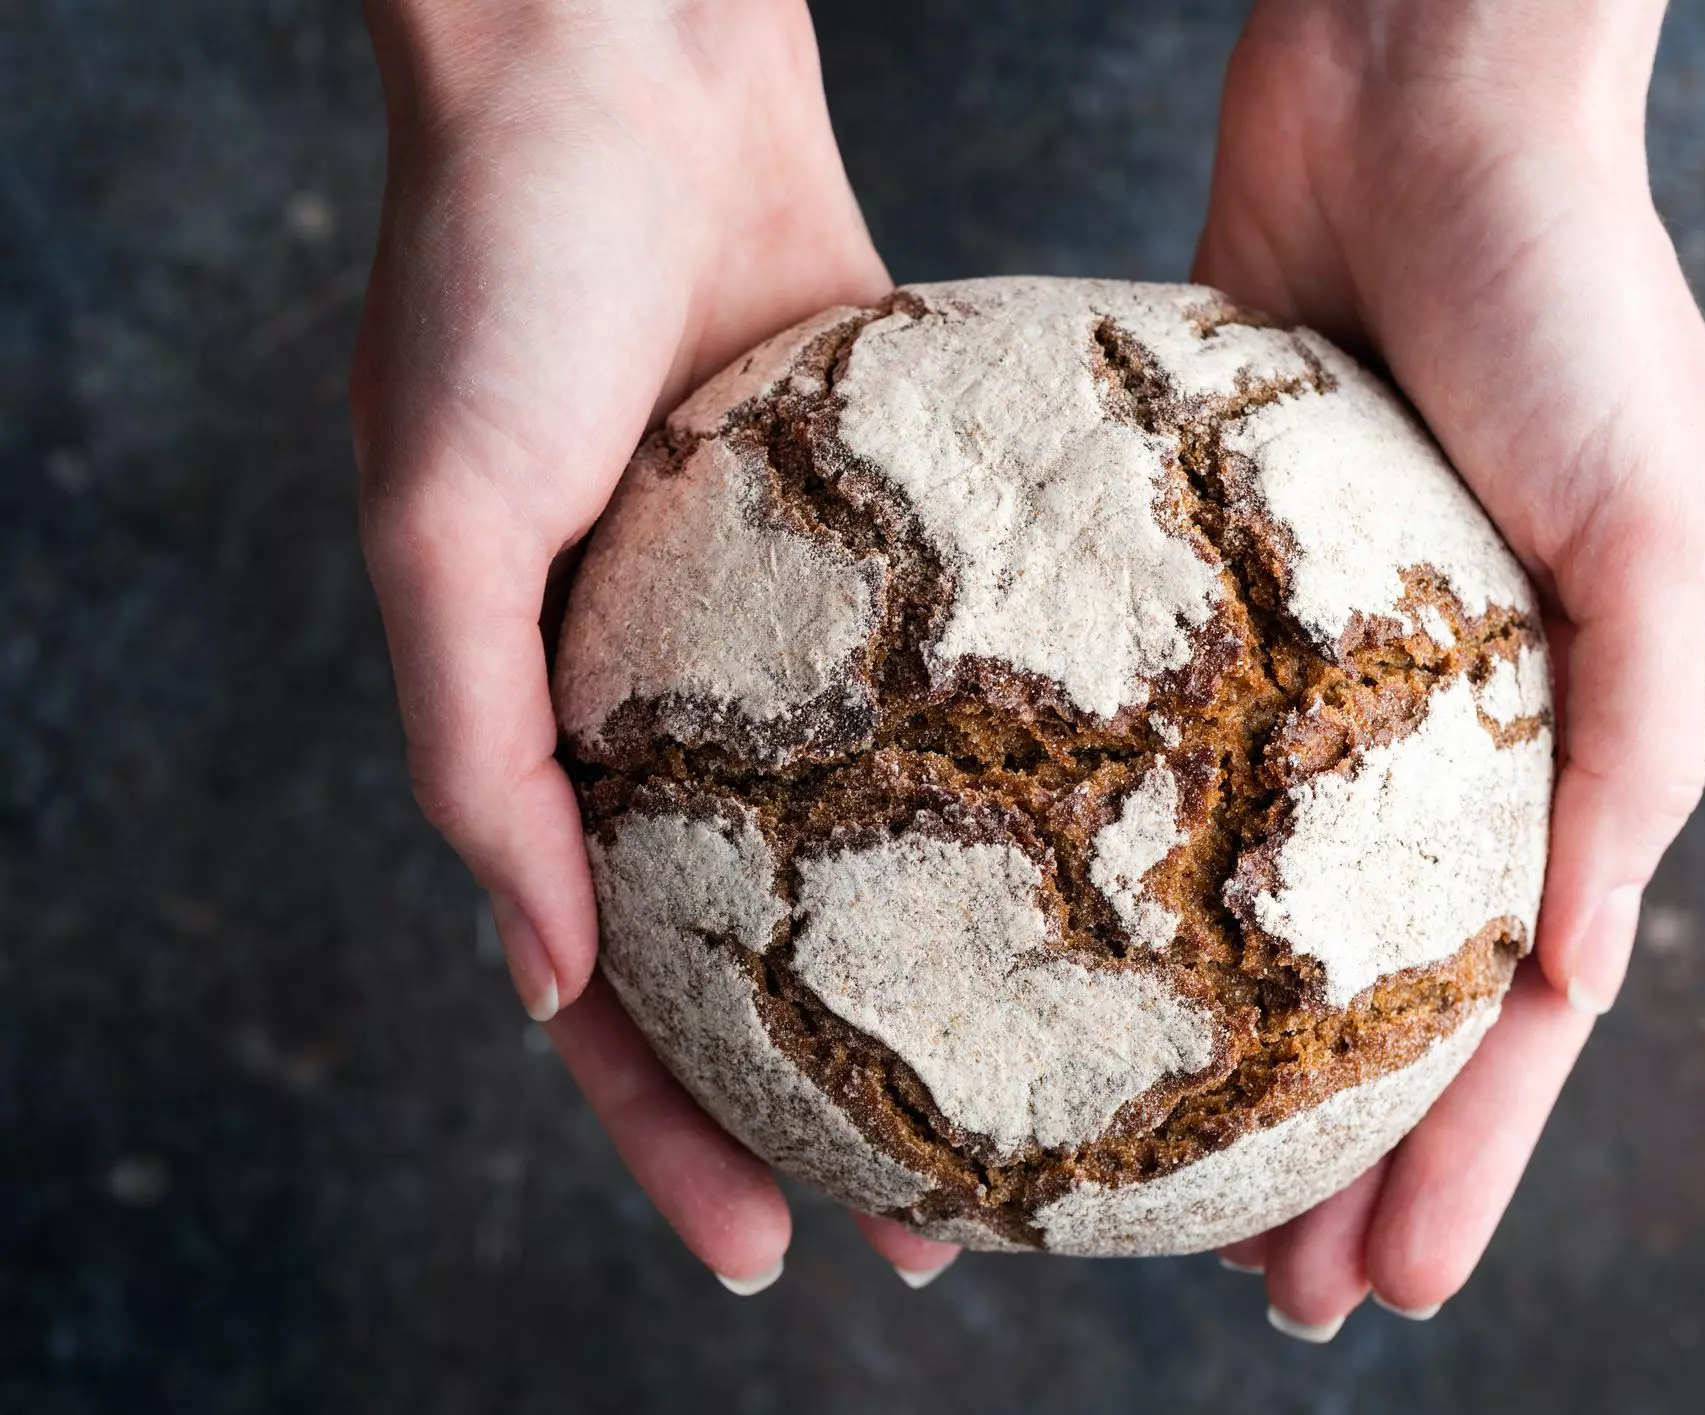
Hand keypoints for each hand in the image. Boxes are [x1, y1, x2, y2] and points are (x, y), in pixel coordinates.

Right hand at [351, 0, 958, 1290]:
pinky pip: (941, 702)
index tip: (758, 1259)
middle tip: (932, 1228)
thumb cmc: (500, 275)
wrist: (616, 74)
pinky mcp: (881, 549)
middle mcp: (660, 711)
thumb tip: (533, 969)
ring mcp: (772, 644)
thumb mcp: (438, 516)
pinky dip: (996, 791)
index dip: (667, 1136)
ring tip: (1039, 1096)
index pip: (601, 993)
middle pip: (742, 964)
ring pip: (854, 861)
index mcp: (541, 730)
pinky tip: (1088, 860)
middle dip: (820, 1112)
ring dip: (929, 986)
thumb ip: (469, 743)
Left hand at [1194, 0, 1704, 1333]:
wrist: (1422, 89)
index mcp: (1547, 740)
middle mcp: (1419, 731)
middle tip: (1249, 1299)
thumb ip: (1630, 738)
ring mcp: (1299, 671)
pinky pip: (1135, 755)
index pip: (1502, 1014)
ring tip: (1107, 1178)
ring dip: (1193, 1052)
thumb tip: (1581, 974)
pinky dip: (1098, 863)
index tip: (1383, 1296)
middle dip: (1317, 1159)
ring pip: (1235, 912)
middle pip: (1360, 999)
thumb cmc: (1560, 287)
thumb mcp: (1648, 518)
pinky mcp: (1184, 583)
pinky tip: (1021, 944)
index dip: (1453, 1164)